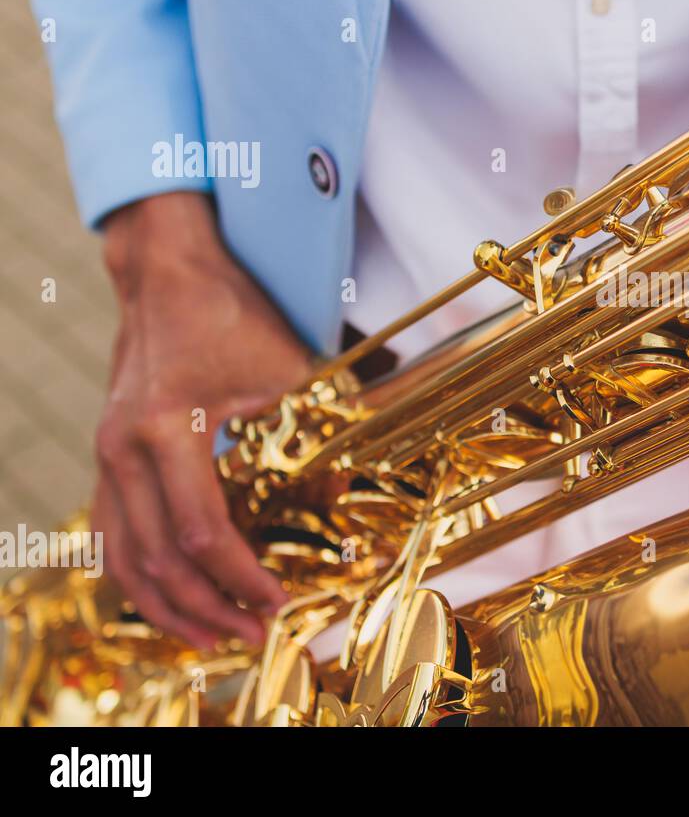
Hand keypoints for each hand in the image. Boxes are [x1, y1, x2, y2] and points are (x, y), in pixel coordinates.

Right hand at [92, 192, 303, 647]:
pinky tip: (173, 598)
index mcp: (165, 429)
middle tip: (255, 635)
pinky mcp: (109, 459)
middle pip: (156, 559)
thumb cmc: (231, 316)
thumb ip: (321, 428)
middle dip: (208, 606)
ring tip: (214, 635)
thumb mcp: (288, 370)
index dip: (240, 575)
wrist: (167, 275)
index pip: (200, 530)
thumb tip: (360, 485)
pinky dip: (140, 576)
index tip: (277, 601)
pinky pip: (112, 536)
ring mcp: (106, 457)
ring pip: (123, 558)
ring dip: (168, 605)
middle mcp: (123, 450)